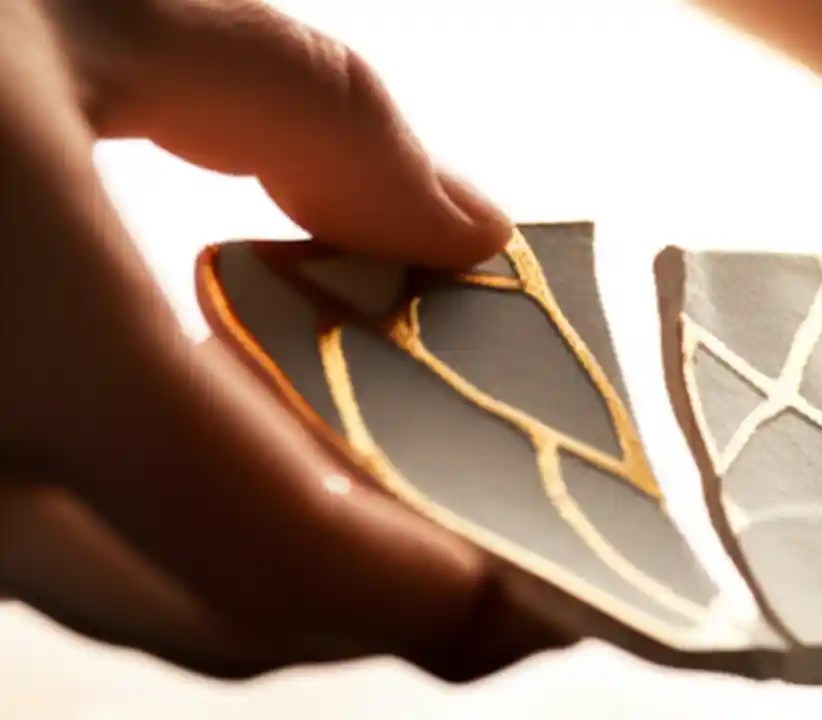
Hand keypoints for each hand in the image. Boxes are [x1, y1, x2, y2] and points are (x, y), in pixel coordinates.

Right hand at [0, 0, 563, 677]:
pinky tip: (287, 448)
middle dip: (397, 597)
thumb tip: (462, 233)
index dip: (441, 593)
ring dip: (314, 567)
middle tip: (520, 539)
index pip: (282, 554)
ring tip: (432, 496)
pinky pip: (90, 542)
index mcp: (18, 349)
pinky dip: (218, 524)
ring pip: (157, 593)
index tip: (555, 581)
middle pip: (234, 611)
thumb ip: (312, 114)